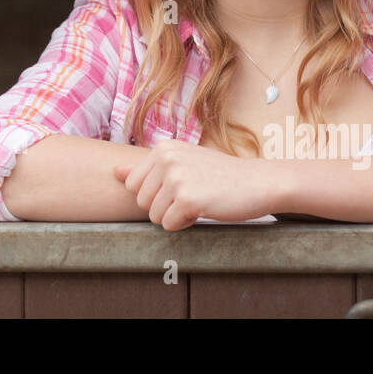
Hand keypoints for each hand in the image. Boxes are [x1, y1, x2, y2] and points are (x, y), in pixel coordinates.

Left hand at [114, 138, 276, 230]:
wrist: (258, 182)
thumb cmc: (220, 175)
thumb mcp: (182, 162)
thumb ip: (147, 168)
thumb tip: (115, 172)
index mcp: (163, 148)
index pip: (133, 184)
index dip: (155, 194)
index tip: (179, 187)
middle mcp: (166, 159)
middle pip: (141, 201)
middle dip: (163, 206)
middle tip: (192, 195)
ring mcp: (176, 178)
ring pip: (153, 215)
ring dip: (174, 216)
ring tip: (199, 200)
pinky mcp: (187, 199)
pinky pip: (168, 225)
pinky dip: (184, 224)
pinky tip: (204, 209)